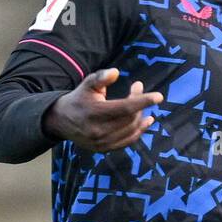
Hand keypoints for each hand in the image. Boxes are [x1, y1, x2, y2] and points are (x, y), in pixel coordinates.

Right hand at [43, 69, 161, 150]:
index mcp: (95, 113)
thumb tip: (116, 72)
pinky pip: (128, 141)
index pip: (125, 108)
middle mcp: (99, 130)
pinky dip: (139, 131)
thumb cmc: (79, 98)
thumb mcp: (87, 84)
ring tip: (144, 105)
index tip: (159, 96)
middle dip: (140, 103)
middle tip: (138, 87)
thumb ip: (101, 77)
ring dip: (141, 117)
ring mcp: (102, 142)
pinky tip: (146, 121)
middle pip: (130, 118)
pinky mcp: (105, 149)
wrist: (62, 121)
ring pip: (131, 130)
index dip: (143, 101)